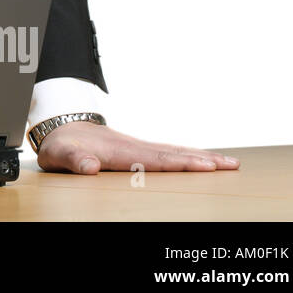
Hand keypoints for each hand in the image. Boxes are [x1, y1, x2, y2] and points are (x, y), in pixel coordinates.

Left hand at [36, 121, 240, 173]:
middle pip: (173, 153)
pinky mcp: (136, 150)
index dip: (182, 163)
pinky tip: (198, 160)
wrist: (58, 125)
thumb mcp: (59, 154)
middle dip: (204, 159)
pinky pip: (166, 153)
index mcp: (119, 152)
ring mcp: (136, 147)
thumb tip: (89, 167)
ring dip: (200, 156)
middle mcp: (133, 147)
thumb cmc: (60, 143)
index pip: (156, 160)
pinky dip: (186, 156)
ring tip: (228, 162)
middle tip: (233, 164)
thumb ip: (74, 160)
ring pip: (173, 151)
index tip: (207, 166)